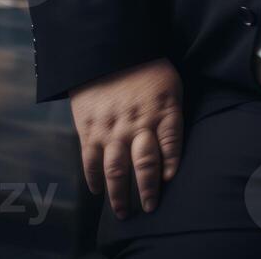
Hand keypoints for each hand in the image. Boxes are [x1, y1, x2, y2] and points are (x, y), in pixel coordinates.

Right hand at [69, 58, 182, 218]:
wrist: (106, 49)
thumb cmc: (146, 68)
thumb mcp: (171, 85)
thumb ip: (172, 115)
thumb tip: (171, 147)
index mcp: (163, 110)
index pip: (172, 146)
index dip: (170, 167)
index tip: (168, 182)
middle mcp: (138, 123)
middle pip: (145, 165)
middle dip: (148, 190)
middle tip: (149, 207)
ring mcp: (112, 129)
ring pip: (116, 170)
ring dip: (119, 194)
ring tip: (124, 211)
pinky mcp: (89, 130)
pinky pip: (90, 161)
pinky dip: (94, 178)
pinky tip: (97, 190)